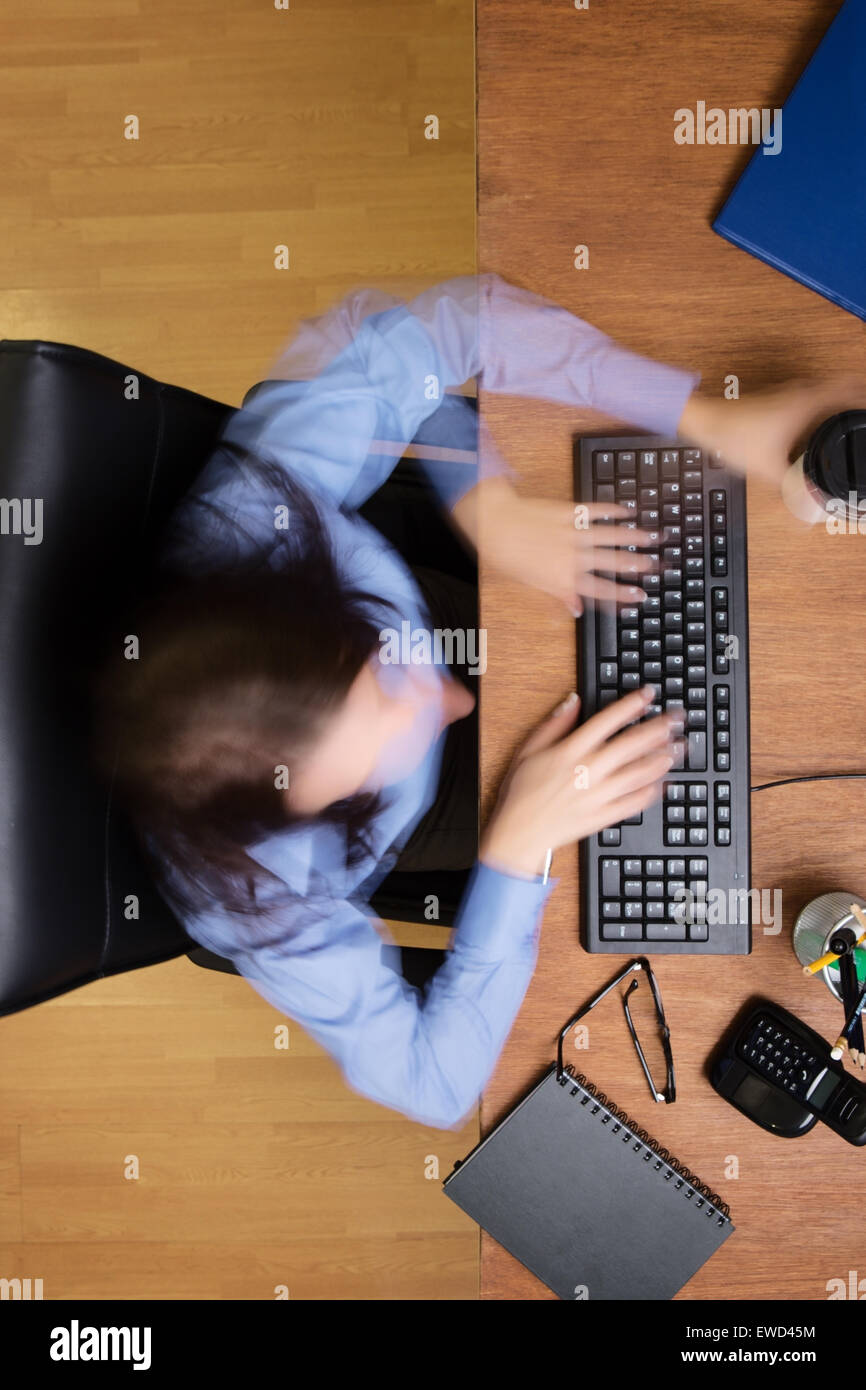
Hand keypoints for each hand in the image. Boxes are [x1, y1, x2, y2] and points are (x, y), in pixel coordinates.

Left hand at [452, 474, 654, 615]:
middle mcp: (573, 556)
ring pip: (611, 536)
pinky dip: (614, 510)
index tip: (641, 596)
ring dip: (635, 536)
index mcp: (565, 578)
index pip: (601, 590)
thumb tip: (577, 609)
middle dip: (639, 565)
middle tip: (658, 566)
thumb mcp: (533, 585)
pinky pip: (596, 511)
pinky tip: (628, 510)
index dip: (623, 594)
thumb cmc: (508, 557)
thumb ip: (560, 596)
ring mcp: (573, 533)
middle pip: (613, 562)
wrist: (495, 525)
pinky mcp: (569, 512)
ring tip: (654, 537)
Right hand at [480, 686, 681, 878]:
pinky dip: (653, 793)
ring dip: (662, 758)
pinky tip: (665, 783)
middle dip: (659, 729)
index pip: (608, 721)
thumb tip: (573, 701)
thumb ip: (554, 723)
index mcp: (571, 751)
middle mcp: (589, 770)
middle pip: (632, 744)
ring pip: (639, 773)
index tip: (648, 695)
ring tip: (679, 747)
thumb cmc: (522, 792)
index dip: (631, 705)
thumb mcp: (529, 749)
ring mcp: (599, 794)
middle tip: (677, 719)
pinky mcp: (604, 815)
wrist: (520, 833)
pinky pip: (634, 802)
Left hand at [677, 375, 865, 490]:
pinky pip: (812, 395)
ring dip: (840, 398)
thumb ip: (793, 489)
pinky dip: (823, 404)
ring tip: (852, 415)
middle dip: (858, 397)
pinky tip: (819, 422)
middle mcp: (801, 393)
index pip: (851, 390)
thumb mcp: (768, 469)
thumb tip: (811, 505)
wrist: (706, 421)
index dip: (865, 397)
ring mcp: (790, 393)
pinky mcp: (779, 398)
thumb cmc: (733, 436)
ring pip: (826, 389)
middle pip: (842, 387)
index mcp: (807, 404)